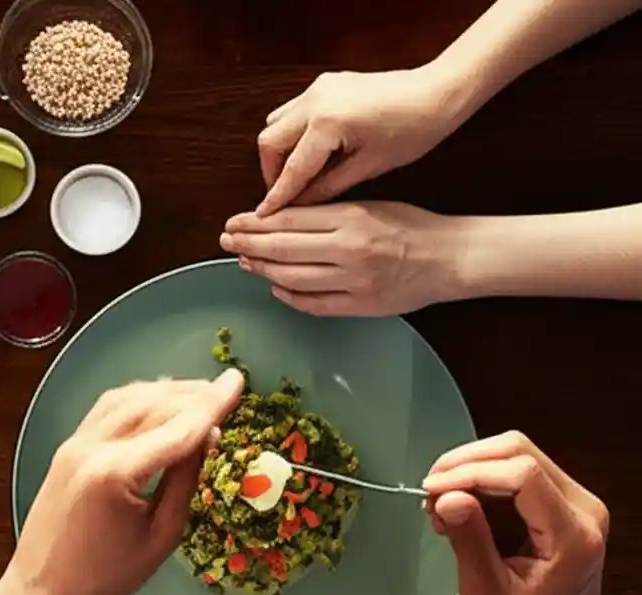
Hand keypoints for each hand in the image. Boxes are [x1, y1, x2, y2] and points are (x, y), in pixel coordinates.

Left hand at [3, 371, 244, 594]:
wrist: (42, 589)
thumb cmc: (105, 576)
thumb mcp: (162, 535)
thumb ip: (185, 480)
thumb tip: (208, 437)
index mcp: (116, 473)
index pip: (177, 428)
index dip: (212, 404)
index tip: (238, 381)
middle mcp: (92, 447)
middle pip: (153, 405)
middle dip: (193, 394)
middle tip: (226, 391)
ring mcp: (75, 443)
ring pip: (128, 398)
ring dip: (166, 391)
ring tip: (200, 394)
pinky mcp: (68, 447)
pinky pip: (107, 408)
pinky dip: (138, 398)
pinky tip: (158, 401)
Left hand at [221, 201, 463, 316]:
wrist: (451, 257)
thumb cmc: (411, 226)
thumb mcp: (369, 206)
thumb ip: (327, 213)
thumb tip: (280, 219)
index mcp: (351, 218)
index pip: (289, 220)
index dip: (255, 223)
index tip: (234, 222)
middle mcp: (350, 250)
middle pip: (282, 249)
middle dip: (248, 245)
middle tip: (226, 241)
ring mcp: (355, 281)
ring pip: (292, 278)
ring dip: (262, 270)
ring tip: (245, 262)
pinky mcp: (361, 305)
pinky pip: (313, 304)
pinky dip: (289, 295)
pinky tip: (275, 286)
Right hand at [257, 67, 467, 214]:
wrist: (438, 91)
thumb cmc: (415, 128)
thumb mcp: (370, 166)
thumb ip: (328, 186)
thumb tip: (300, 204)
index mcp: (328, 122)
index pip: (292, 168)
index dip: (278, 196)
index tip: (265, 216)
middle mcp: (315, 100)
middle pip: (269, 142)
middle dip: (272, 172)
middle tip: (284, 195)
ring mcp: (317, 88)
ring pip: (275, 123)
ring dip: (279, 151)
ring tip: (296, 175)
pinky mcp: (323, 84)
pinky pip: (292, 112)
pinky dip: (292, 134)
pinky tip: (310, 151)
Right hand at [424, 432, 610, 594]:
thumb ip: (470, 540)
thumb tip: (446, 496)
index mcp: (573, 537)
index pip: (522, 474)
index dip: (469, 472)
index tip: (430, 490)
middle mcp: (584, 511)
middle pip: (520, 452)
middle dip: (465, 464)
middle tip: (428, 492)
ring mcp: (577, 505)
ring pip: (517, 454)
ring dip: (470, 469)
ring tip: (438, 504)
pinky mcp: (563, 506)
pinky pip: (518, 471)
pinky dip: (481, 478)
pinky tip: (457, 505)